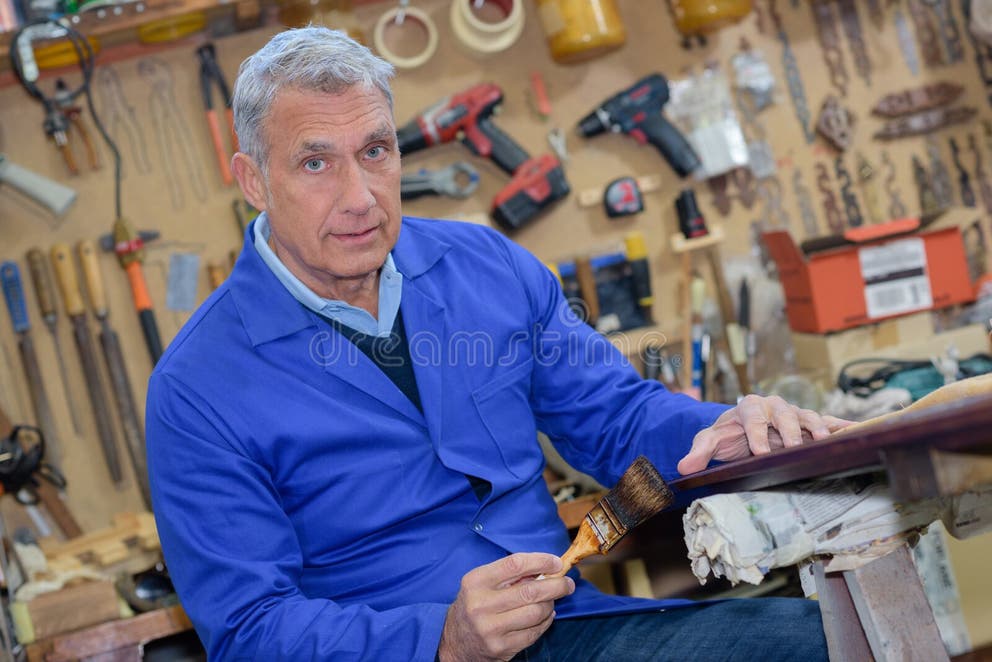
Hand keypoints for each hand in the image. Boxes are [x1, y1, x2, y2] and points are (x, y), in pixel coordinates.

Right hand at [438, 553, 574, 661]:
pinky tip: (546, 615)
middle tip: (568, 583)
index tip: (557, 563)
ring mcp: (491, 629)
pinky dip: (546, 621)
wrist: (454, 641)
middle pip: (530, 591)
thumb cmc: (474, 604)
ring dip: (551, 604)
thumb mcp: (482, 583)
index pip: (515, 564)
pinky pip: (534, 632)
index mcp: (476, 581)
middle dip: (556, 585)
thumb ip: (510, 574)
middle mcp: (481, 605)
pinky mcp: (501, 648)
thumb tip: (547, 568)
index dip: (541, 561)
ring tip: (552, 600)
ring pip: (536, 612)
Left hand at [677, 394, 851, 474]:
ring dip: (817, 427)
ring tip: (825, 440)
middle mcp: (774, 407)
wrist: (742, 430)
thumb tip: (684, 467)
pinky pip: (828, 422)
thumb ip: (699, 451)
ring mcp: (794, 414)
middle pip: (783, 416)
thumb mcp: (711, 441)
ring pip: (808, 416)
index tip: (759, 452)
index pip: (752, 419)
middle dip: (789, 431)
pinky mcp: (810, 423)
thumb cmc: (728, 435)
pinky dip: (842, 425)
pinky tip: (858, 431)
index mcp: (749, 407)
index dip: (756, 434)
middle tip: (793, 448)